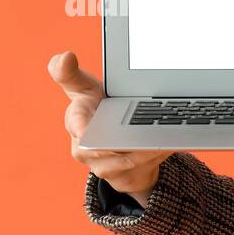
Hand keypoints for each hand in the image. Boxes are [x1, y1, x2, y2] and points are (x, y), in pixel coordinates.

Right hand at [49, 50, 171, 208]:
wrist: (113, 141)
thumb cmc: (97, 108)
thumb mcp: (84, 88)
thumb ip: (69, 73)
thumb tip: (63, 57)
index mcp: (75, 123)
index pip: (77, 126)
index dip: (85, 128)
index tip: (97, 128)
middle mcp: (84, 150)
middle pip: (107, 149)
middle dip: (127, 142)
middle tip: (147, 134)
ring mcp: (104, 167)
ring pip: (129, 161)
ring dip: (149, 149)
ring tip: (166, 137)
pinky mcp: (123, 177)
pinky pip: (142, 169)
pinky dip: (158, 156)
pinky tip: (170, 145)